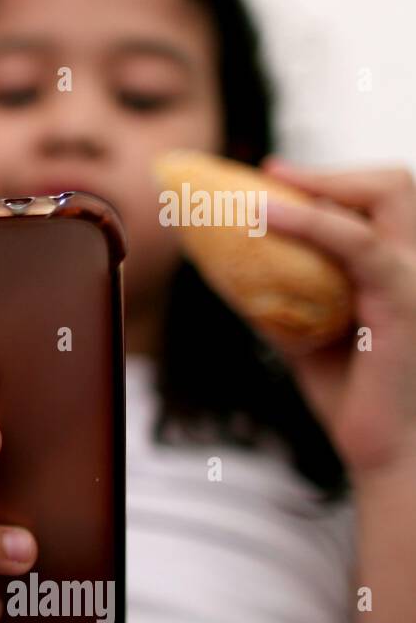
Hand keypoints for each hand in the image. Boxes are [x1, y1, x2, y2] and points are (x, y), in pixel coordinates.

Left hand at [261, 159, 415, 481]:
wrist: (387, 450)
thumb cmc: (352, 396)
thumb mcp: (304, 334)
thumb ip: (278, 301)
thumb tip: (225, 272)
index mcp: (401, 265)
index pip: (380, 199)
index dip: (331, 179)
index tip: (275, 174)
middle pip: (393, 182)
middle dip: (331, 172)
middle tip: (271, 174)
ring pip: (386, 193)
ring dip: (322, 183)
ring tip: (263, 187)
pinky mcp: (403, 298)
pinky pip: (358, 243)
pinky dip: (310, 220)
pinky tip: (264, 212)